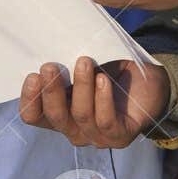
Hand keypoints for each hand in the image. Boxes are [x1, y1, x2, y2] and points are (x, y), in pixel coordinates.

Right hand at [19, 55, 168, 148]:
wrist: (147, 80)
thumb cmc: (110, 70)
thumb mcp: (82, 65)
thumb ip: (64, 62)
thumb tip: (46, 42)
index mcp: (59, 113)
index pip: (33, 115)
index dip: (29, 99)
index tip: (33, 75)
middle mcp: (73, 129)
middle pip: (55, 117)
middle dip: (51, 91)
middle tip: (51, 66)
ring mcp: (96, 136)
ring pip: (80, 115)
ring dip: (81, 87)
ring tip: (84, 62)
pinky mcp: (119, 136)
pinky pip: (106, 121)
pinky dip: (102, 99)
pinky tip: (103, 80)